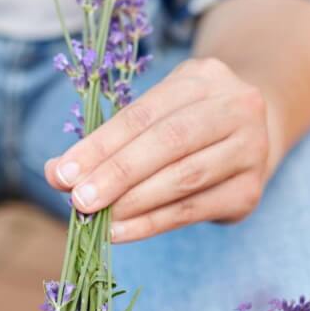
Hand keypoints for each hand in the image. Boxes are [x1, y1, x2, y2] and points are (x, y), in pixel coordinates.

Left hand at [44, 58, 275, 242]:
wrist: (253, 135)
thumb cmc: (186, 124)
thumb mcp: (152, 116)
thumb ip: (107, 142)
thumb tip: (56, 173)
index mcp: (203, 77)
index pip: (143, 113)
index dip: (100, 145)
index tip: (63, 173)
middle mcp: (235, 106)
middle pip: (168, 142)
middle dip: (116, 174)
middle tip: (78, 200)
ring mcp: (252, 148)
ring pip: (184, 177)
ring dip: (133, 202)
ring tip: (97, 219)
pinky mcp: (251, 190)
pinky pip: (194, 209)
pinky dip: (152, 223)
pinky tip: (121, 232)